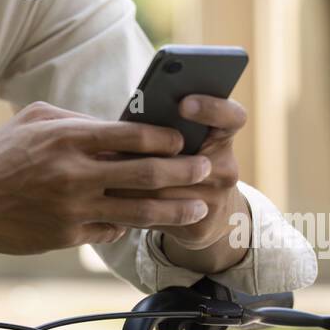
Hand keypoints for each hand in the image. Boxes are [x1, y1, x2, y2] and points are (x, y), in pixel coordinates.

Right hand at [0, 101, 214, 254]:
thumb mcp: (35, 120)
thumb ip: (78, 121)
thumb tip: (118, 125)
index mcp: (69, 138)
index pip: (132, 136)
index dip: (165, 138)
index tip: (183, 140)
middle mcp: (75, 174)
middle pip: (146, 174)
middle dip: (183, 172)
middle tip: (206, 169)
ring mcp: (72, 209)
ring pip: (139, 211)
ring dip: (174, 209)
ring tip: (198, 207)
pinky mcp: (67, 237)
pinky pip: (112, 232)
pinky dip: (130, 226)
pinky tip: (144, 222)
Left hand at [106, 94, 248, 250]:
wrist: (208, 212)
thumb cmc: (181, 160)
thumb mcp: (183, 138)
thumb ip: (165, 125)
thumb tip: (127, 120)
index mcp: (223, 136)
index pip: (232, 116)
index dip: (212, 108)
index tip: (184, 103)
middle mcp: (226, 167)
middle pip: (182, 158)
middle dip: (143, 154)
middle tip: (110, 145)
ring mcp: (216, 199)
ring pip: (162, 188)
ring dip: (125, 180)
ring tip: (97, 169)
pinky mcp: (200, 226)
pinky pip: (156, 213)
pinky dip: (128, 204)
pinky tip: (105, 196)